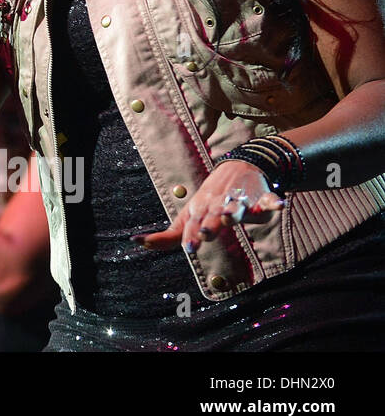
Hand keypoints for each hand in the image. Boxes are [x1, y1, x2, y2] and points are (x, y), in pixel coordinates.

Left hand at [136, 160, 285, 253]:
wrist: (239, 168)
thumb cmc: (209, 201)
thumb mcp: (188, 216)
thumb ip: (169, 235)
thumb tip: (136, 241)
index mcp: (199, 209)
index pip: (191, 224)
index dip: (189, 235)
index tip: (187, 248)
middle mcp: (217, 204)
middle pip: (211, 216)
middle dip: (207, 225)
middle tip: (202, 233)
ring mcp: (238, 200)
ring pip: (235, 207)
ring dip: (231, 212)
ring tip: (229, 217)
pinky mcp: (260, 197)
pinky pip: (268, 200)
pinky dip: (273, 202)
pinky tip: (278, 205)